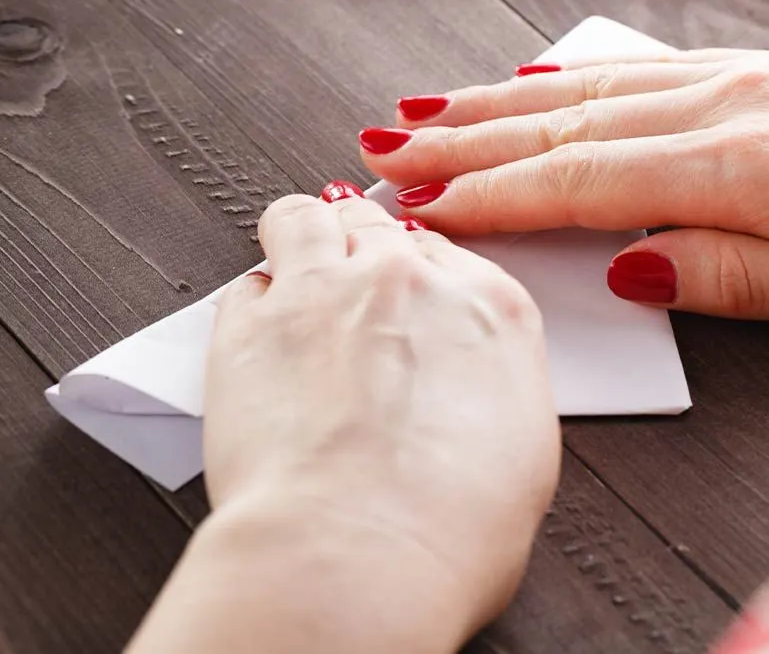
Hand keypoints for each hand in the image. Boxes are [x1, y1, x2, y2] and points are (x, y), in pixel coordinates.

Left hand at [128, 186, 559, 653]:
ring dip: (302, 238)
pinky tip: (262, 339)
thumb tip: (469, 396)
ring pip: (303, 218)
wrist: (359, 549)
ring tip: (300, 274)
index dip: (422, 274)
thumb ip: (492, 390)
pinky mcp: (249, 325)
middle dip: (362, 247)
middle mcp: (406, 281)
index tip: (411, 296)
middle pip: (377, 225)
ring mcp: (323, 291)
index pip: (448, 254)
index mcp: (489, 307)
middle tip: (355, 290)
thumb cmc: (449, 525)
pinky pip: (244, 284)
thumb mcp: (524, 455)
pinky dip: (252, 305)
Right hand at [361, 49, 768, 331]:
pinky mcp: (758, 72)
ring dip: (497, 103)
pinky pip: (638, 70)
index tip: (422, 207)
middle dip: (464, 141)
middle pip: (567, 126)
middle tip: (386, 153)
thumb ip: (730, 275)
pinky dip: (568, 78)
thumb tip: (630, 264)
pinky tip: (530, 84)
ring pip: (590, 90)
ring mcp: (742, 80)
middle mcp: (732, 109)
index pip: (584, 182)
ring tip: (424, 112)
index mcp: (747, 170)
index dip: (493, 196)